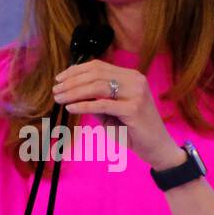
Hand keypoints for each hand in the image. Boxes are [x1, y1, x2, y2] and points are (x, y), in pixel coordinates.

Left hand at [51, 59, 185, 170]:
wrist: (157, 148)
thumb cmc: (134, 130)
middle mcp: (135, 80)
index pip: (98, 66)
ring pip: (98, 87)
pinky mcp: (134, 109)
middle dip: (72, 81)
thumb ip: (96, 100)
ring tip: (60, 98)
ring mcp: (136, 93)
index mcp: (130, 76)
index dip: (76, 70)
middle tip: (56, 90)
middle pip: (96, 74)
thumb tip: (71, 92)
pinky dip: (84, 105)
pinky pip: (103, 104)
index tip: (59, 79)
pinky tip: (71, 108)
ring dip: (74, 92)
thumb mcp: (112, 112)